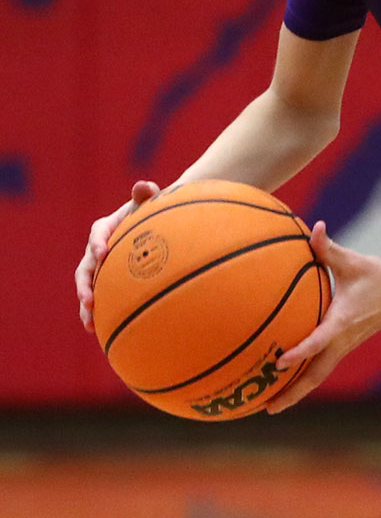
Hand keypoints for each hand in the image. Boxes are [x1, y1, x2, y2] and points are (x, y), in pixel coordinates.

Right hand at [76, 180, 159, 330]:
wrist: (158, 224)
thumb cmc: (155, 212)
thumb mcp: (151, 202)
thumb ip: (146, 195)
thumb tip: (143, 185)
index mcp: (107, 227)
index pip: (98, 233)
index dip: (98, 243)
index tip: (103, 253)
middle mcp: (98, 249)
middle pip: (85, 267)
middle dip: (85, 285)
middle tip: (89, 300)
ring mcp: (102, 267)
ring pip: (89, 287)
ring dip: (86, 306)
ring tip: (89, 323)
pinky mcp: (109, 281)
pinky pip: (101, 298)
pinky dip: (99, 314)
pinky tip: (101, 332)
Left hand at [265, 221, 380, 413]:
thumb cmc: (378, 276)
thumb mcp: (352, 261)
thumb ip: (327, 247)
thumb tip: (312, 227)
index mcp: (343, 321)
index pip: (320, 340)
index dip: (300, 351)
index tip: (279, 362)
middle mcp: (343, 340)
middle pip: (317, 374)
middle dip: (293, 392)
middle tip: (267, 407)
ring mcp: (345, 347)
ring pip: (319, 376)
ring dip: (297, 392)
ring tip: (271, 406)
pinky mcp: (345, 347)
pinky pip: (322, 368)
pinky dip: (304, 379)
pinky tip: (285, 383)